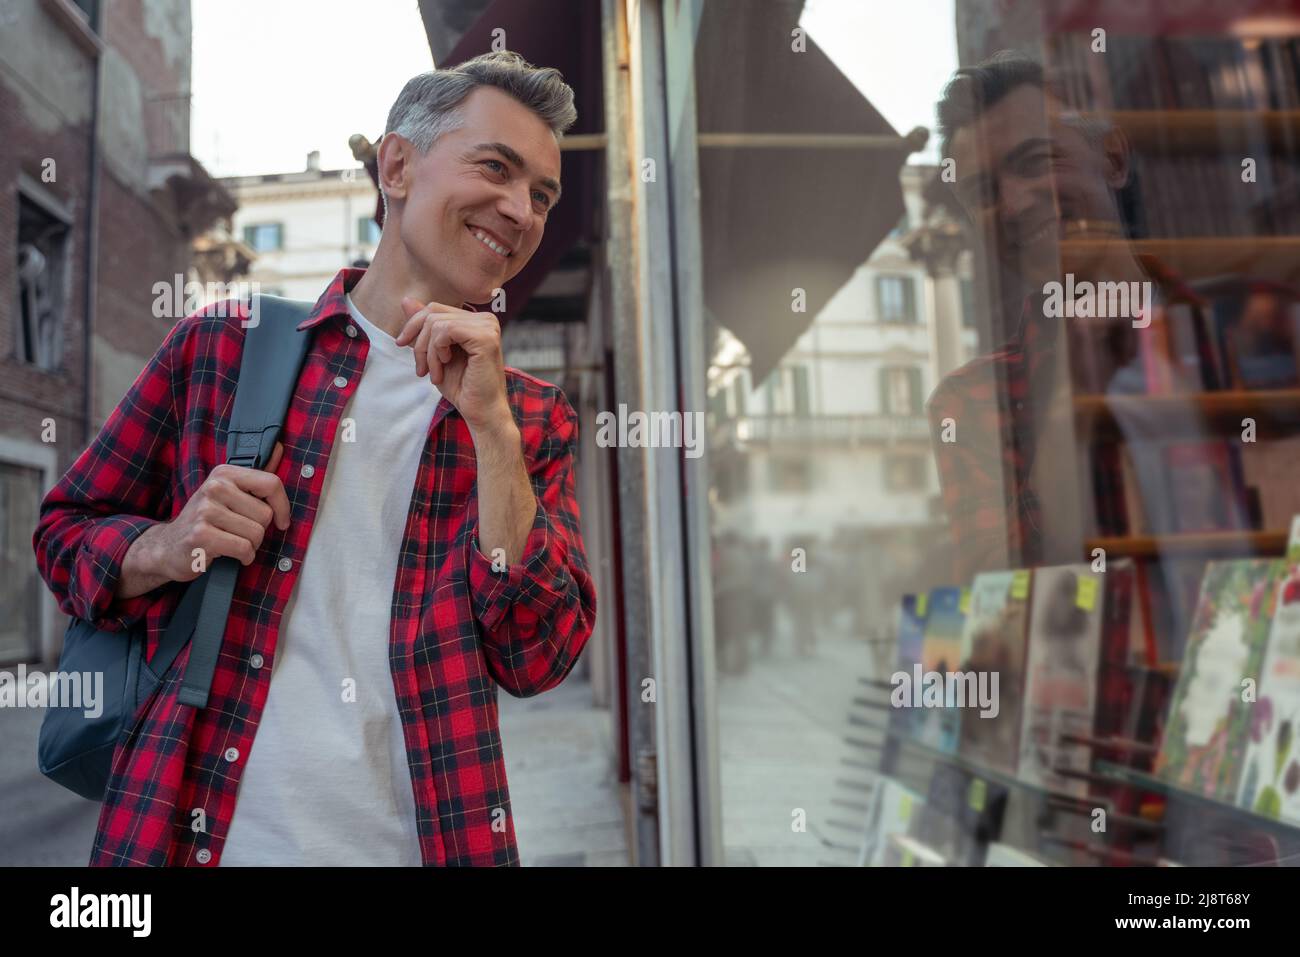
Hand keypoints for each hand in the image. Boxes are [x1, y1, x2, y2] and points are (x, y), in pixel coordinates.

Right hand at [150, 441, 290, 581]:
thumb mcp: (228, 494)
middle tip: (239, 532)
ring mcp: (205, 511)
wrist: (168, 546)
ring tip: (233, 542)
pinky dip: (244, 557)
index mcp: (224, 474)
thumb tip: (278, 447)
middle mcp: (214, 488)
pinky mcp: (201, 535)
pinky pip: (244, 548)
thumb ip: (255, 477)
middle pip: (266, 514)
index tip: (282, 521)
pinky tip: (230, 554)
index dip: (283, 507)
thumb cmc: (205, 520)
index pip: (271, 484)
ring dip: (251, 545)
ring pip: (256, 533)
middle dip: (259, 530)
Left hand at [395, 298, 512, 436]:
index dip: (413, 325)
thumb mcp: (435, 354)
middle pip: (433, 313)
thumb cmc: (463, 388)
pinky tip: (444, 366)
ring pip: (436, 323)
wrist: (482, 412)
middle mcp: (485, 319)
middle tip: (421, 369)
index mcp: (476, 320)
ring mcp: (487, 326)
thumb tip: (405, 300)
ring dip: (428, 353)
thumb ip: (423, 328)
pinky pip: (445, 331)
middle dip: (419, 342)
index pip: (435, 309)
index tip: (401, 344)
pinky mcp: (485, 337)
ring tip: (434, 373)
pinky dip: (437, 352)